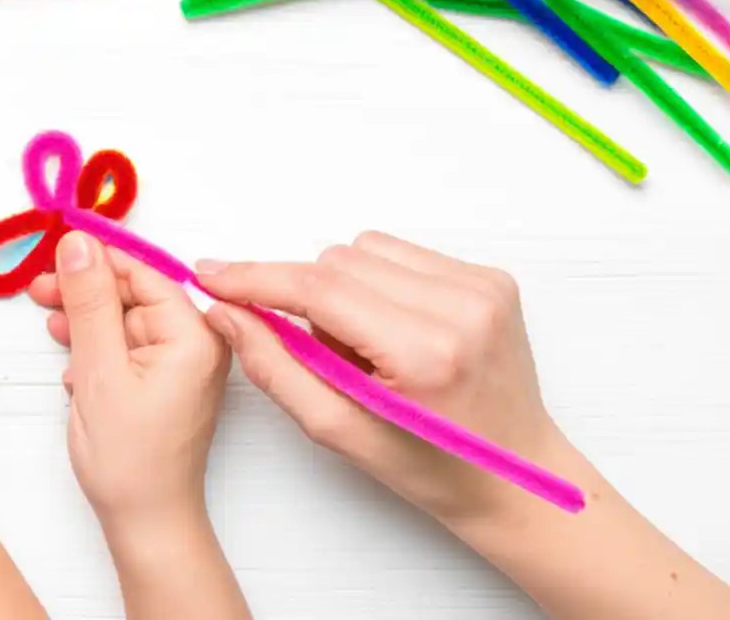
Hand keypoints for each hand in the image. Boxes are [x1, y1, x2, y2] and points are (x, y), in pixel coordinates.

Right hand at [31, 231, 248, 619]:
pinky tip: (74, 365)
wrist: (145, 521)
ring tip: (52, 325)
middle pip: (134, 295)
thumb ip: (89, 302)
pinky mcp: (168, 381)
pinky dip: (99, 349)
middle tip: (40, 290)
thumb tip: (78, 244)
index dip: (96, 261)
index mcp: (196, 336)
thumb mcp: (98, 370)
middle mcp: (199, 344)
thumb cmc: (130, 460)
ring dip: (87, 322)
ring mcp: (185, 364)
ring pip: (126, 320)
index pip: (143, 274)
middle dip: (86, 293)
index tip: (54, 253)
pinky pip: (130, 347)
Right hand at [198, 231, 566, 521]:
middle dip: (310, 300)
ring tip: (368, 347)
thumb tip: (226, 312)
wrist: (516, 479)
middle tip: (330, 357)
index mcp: (426, 353)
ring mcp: (483, 287)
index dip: (256, 279)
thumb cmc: (434, 468)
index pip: (319, 290)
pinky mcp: (492, 278)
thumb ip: (275, 368)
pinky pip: (403, 255)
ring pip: (367, 250)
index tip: (213, 276)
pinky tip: (396, 332)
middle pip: (338, 262)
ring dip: (346, 290)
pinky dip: (381, 286)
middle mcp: (462, 307)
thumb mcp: (340, 432)